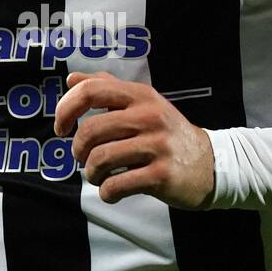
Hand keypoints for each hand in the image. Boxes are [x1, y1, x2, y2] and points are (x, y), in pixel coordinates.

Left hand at [53, 71, 215, 208]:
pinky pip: (116, 185)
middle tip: (84, 158)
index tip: (61, 128)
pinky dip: (106, 192)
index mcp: (141, 96)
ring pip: (100, 160)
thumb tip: (72, 78)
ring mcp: (157, 146)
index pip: (91, 90)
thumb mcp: (143, 103)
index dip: (66, 108)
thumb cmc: (167, 134)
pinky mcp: (161, 175)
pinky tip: (112, 191)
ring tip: (99, 176)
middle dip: (78, 150)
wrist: (210, 164)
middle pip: (90, 130)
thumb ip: (108, 88)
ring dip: (91, 174)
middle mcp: (149, 116)